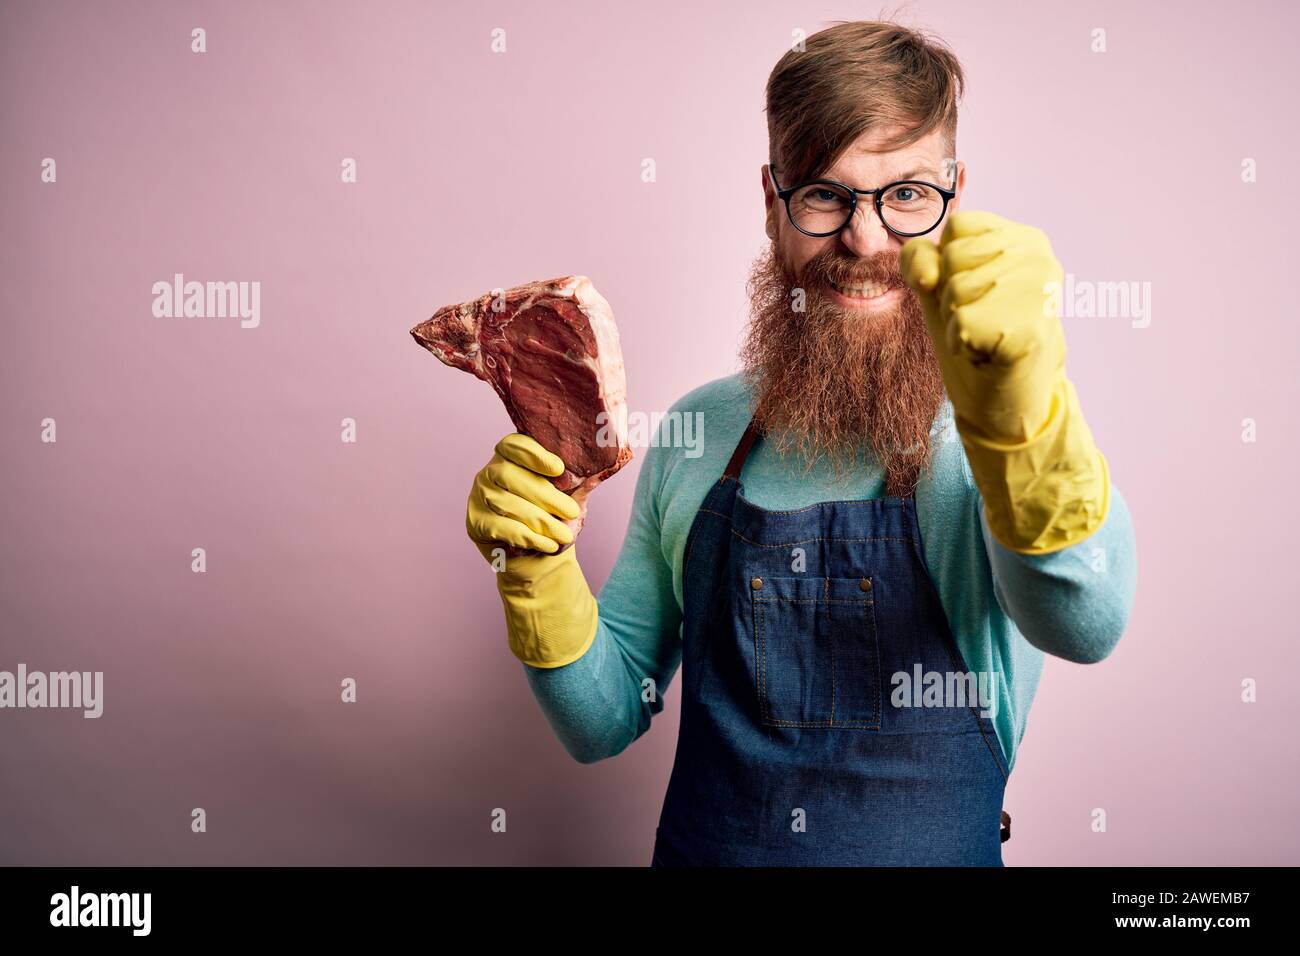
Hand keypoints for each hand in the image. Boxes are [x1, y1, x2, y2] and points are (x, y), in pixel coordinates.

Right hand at [466, 433, 580, 560]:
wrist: (533, 552)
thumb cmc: (550, 513)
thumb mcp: (569, 494)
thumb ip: (581, 481)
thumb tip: (605, 467)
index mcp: (511, 455)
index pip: (513, 444)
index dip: (533, 454)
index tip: (558, 468)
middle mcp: (490, 471)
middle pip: (509, 475)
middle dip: (544, 495)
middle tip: (572, 512)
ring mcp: (479, 496)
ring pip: (505, 503)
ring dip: (539, 521)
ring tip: (564, 534)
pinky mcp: (476, 522)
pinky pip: (500, 527)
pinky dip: (527, 537)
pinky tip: (547, 544)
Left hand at [901, 211, 1065, 443]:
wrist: (1008, 399)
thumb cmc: (976, 338)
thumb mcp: (940, 288)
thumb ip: (921, 259)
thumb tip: (929, 274)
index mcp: (1025, 237)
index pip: (957, 226)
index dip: (948, 266)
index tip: (975, 294)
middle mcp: (1040, 256)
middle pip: (952, 257)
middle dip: (950, 296)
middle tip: (982, 320)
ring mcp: (1039, 289)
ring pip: (955, 290)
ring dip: (957, 323)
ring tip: (986, 336)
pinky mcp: (1030, 325)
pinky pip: (962, 323)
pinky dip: (963, 344)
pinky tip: (988, 353)